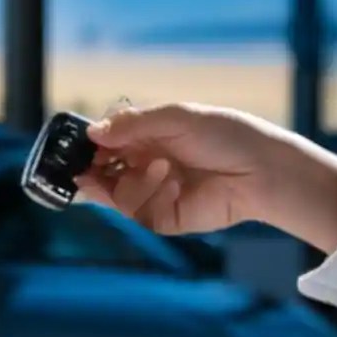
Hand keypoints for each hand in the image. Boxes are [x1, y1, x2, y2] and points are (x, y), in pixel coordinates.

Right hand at [75, 103, 336, 252]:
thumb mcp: (177, 118)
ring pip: (114, 194)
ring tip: (162, 168)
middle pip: (99, 173)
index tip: (75, 148)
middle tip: (87, 170)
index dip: (87, 147)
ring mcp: (151, 193)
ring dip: (133, 181)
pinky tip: (175, 185)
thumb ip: (132, 124)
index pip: (103, 143)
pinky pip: (137, 213)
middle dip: (92, 172)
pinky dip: (152, 197)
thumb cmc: (225, 135)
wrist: (260, 172)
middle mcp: (144, 165)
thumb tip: (92, 132)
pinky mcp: (162, 218)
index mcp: (146, 137)